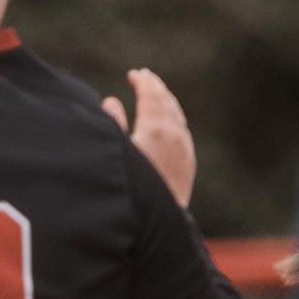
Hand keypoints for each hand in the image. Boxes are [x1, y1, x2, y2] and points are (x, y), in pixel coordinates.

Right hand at [102, 68, 195, 206]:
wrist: (155, 225)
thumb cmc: (128, 191)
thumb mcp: (114, 155)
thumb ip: (113, 125)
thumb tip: (111, 102)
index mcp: (154, 129)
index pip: (151, 95)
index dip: (142, 82)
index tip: (134, 73)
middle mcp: (173, 136)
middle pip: (167, 102)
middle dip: (155, 87)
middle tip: (145, 76)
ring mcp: (184, 150)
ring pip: (177, 117)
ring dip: (166, 102)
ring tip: (156, 94)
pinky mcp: (187, 164)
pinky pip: (183, 133)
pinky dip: (174, 120)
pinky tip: (169, 122)